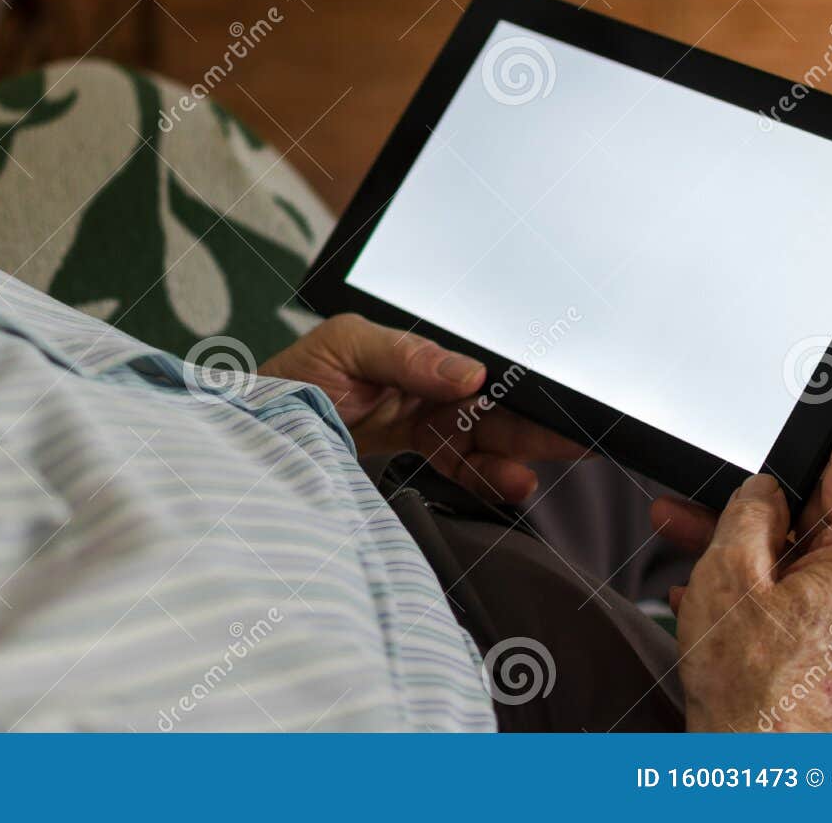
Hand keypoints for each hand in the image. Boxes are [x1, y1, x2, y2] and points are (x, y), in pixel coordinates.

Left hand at [258, 314, 584, 502]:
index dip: (522, 378)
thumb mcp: (343, 347)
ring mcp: (428, 417)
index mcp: (419, 347)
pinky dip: (488, 478)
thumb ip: (404, 354)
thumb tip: (466, 371)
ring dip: (514, 456)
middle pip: (495, 401)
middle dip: (536, 420)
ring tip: (525, 475)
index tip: (557, 394)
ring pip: (488, 437)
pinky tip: (510, 484)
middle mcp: (431, 379)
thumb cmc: (292, 377)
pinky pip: (465, 466)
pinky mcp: (420, 450)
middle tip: (575, 437)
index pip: (481, 362)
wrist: (256, 433)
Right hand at [652, 403, 831, 731]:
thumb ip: (749, 513)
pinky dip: (763, 582)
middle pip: (823, 510)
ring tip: (683, 539)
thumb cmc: (750, 685)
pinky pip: (806, 591)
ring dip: (748, 543)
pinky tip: (711, 589)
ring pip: (806, 552)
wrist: (758, 768)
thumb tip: (765, 490)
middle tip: (699, 495)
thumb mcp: (729, 574)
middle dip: (758, 500)